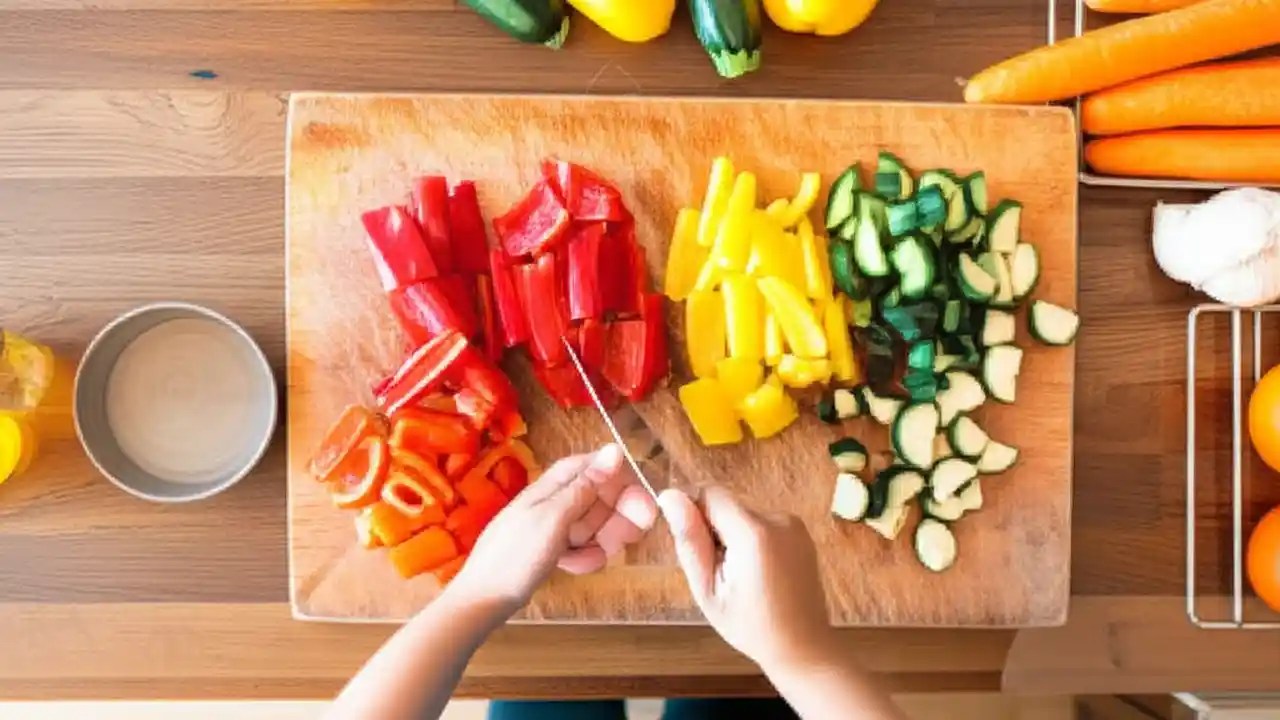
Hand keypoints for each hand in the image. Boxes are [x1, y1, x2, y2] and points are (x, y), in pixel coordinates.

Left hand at [449, 444, 658, 613]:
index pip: (592, 466)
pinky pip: (580, 546)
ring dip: (599, 542)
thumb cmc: (515, 557)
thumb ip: (585, 486)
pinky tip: (572, 568)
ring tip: (586, 559)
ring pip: (593, 524)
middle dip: (615, 518)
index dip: (618, 478)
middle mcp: (553, 502)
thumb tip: (615, 449)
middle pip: (598, 497)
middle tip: (626, 539)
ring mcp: (552, 527)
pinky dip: (583, 557)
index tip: (641, 499)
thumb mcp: (554, 519)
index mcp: (551, 487)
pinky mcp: (552, 550)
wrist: (483, 601)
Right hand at [658, 487, 834, 671]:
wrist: (803, 645)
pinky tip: (757, 570)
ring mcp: (794, 523)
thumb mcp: (707, 590)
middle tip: (718, 570)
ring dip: (732, 535)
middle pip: (727, 503)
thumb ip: (689, 540)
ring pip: (743, 513)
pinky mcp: (800, 530)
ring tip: (739, 574)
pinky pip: (762, 521)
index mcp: (754, 533)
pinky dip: (751, 539)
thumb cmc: (751, 625)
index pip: (710, 493)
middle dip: (714, 529)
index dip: (693, 513)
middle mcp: (779, 518)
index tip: (694, 545)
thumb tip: (669, 495)